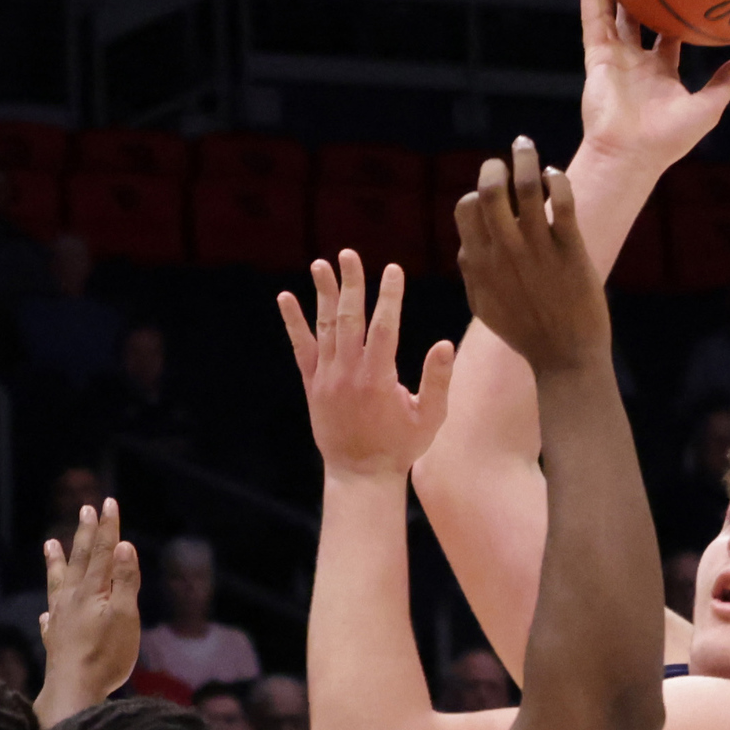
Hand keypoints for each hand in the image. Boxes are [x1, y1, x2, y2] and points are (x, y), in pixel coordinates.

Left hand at [33, 497, 140, 729]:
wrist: (73, 690)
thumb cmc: (106, 655)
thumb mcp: (125, 616)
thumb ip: (125, 581)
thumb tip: (124, 546)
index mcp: (93, 591)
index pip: (102, 552)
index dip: (108, 527)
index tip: (108, 503)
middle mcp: (73, 599)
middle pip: (80, 560)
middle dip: (85, 534)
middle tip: (85, 510)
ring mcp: (60, 619)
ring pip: (58, 583)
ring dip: (56, 563)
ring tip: (49, 544)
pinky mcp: (55, 641)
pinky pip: (50, 617)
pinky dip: (50, 609)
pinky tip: (46, 612)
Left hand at [278, 251, 452, 479]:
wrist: (360, 475)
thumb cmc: (400, 447)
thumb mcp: (429, 418)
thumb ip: (438, 380)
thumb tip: (444, 344)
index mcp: (378, 379)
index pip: (384, 327)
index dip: (388, 297)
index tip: (392, 270)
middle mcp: (348, 374)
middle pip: (349, 319)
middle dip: (351, 284)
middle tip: (349, 254)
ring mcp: (326, 378)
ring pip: (324, 328)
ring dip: (323, 294)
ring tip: (320, 264)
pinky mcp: (312, 385)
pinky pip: (301, 348)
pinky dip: (293, 323)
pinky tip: (285, 298)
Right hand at [456, 140, 609, 377]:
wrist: (565, 358)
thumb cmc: (526, 333)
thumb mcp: (484, 306)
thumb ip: (472, 272)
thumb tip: (466, 245)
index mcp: (480, 263)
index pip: (465, 209)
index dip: (474, 194)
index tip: (490, 196)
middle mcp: (504, 252)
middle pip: (488, 189)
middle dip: (493, 166)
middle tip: (505, 161)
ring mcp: (537, 249)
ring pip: (525, 184)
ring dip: (524, 157)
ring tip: (525, 146)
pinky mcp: (570, 249)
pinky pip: (561, 200)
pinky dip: (555, 178)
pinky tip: (554, 176)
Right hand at [576, 0, 729, 179]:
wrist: (631, 154)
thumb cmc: (669, 139)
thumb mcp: (707, 108)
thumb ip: (724, 84)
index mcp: (661, 74)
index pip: (668, 36)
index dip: (674, 14)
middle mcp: (637, 64)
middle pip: (638, 21)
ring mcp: (616, 60)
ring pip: (612, 15)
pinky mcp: (598, 59)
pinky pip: (593, 21)